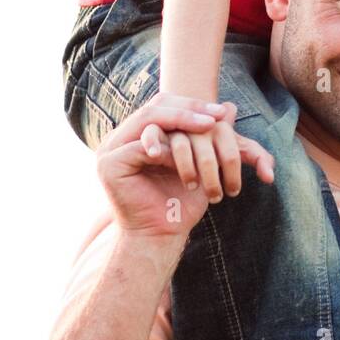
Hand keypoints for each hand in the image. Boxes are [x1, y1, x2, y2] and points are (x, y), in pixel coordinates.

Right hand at [96, 95, 268, 239]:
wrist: (163, 234)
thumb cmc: (182, 200)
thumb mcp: (202, 160)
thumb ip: (210, 133)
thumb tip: (230, 105)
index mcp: (138, 134)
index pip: (164, 105)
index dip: (192, 104)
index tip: (220, 111)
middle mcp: (121, 137)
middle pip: (155, 106)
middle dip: (188, 108)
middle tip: (214, 117)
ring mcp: (110, 148)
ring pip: (149, 119)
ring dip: (181, 121)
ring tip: (207, 127)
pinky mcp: (108, 164)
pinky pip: (140, 146)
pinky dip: (165, 148)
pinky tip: (184, 154)